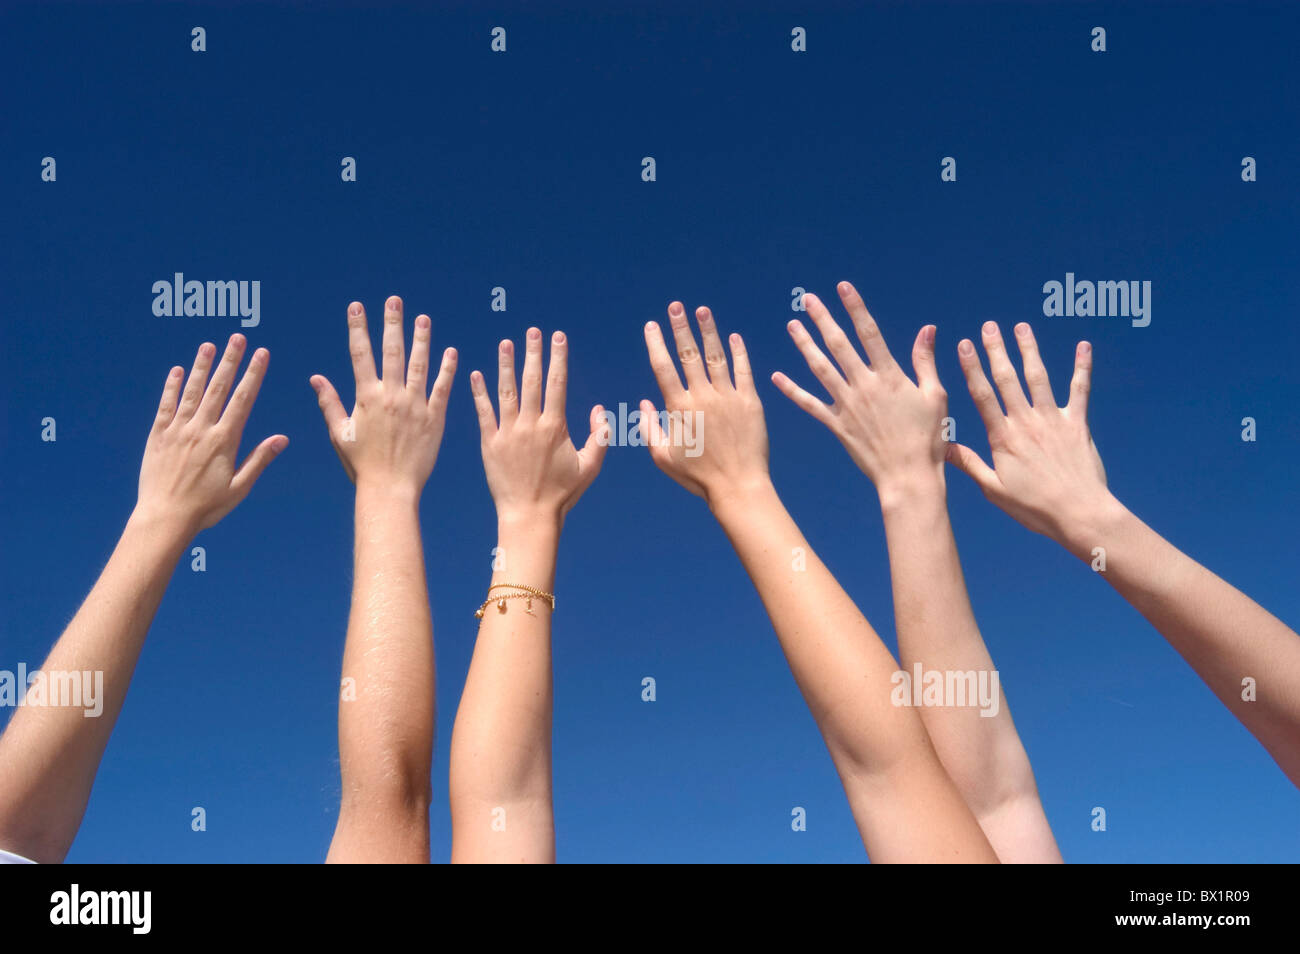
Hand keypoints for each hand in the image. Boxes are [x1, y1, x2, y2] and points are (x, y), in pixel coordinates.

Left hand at [136, 334, 286, 534]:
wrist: (165, 518)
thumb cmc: (206, 507)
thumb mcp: (240, 487)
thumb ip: (259, 459)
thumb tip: (282, 439)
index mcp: (224, 441)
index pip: (242, 399)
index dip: (253, 374)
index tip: (261, 354)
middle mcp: (201, 429)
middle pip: (217, 388)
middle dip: (230, 361)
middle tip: (237, 338)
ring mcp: (177, 430)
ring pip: (191, 391)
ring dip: (201, 366)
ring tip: (209, 345)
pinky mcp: (157, 436)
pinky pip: (165, 406)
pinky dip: (171, 387)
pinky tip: (176, 371)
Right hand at [310, 296, 456, 496]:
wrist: (391, 489)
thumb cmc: (362, 465)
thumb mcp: (340, 434)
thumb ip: (330, 403)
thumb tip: (316, 378)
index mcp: (367, 397)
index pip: (361, 354)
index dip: (358, 328)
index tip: (357, 307)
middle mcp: (392, 396)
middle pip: (392, 352)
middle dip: (392, 323)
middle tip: (395, 301)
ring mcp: (415, 405)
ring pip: (419, 364)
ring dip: (421, 339)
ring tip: (423, 318)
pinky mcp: (435, 418)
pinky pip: (442, 388)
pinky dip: (447, 369)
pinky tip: (451, 352)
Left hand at [469, 328, 607, 522]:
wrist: (529, 516)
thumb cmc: (562, 495)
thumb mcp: (590, 467)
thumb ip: (599, 436)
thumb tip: (599, 408)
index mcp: (555, 427)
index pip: (557, 383)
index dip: (558, 358)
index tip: (558, 337)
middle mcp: (531, 425)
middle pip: (532, 381)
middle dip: (533, 353)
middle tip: (533, 331)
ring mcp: (508, 433)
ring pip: (506, 392)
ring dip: (506, 365)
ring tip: (505, 343)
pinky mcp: (489, 444)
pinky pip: (484, 413)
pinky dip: (479, 392)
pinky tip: (475, 373)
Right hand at [641, 301, 767, 507]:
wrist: (738, 485)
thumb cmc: (698, 476)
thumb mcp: (663, 456)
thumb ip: (649, 427)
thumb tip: (645, 402)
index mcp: (679, 408)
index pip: (663, 368)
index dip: (656, 344)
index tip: (651, 325)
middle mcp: (703, 397)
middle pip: (689, 355)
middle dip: (680, 328)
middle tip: (675, 307)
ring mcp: (728, 397)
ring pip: (716, 356)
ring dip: (708, 331)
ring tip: (702, 311)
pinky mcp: (750, 402)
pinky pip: (743, 371)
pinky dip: (739, 352)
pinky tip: (733, 337)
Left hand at [771, 282, 946, 501]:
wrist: (908, 477)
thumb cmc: (928, 438)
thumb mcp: (934, 395)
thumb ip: (924, 361)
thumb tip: (927, 329)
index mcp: (890, 376)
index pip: (869, 333)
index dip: (855, 307)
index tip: (843, 287)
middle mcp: (864, 386)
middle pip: (839, 345)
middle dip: (822, 319)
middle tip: (807, 299)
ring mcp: (847, 405)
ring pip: (819, 369)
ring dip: (804, 345)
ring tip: (792, 325)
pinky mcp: (836, 425)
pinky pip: (809, 404)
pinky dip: (792, 390)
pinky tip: (776, 376)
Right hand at [947, 321, 1109, 543]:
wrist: (1080, 514)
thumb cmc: (1035, 508)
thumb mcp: (994, 490)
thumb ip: (969, 464)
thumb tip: (942, 446)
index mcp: (1004, 438)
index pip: (983, 396)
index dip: (972, 368)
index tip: (963, 344)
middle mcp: (1027, 423)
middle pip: (1008, 379)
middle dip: (996, 350)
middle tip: (988, 327)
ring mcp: (1053, 421)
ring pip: (1038, 377)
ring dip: (1029, 350)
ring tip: (1021, 327)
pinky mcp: (1077, 424)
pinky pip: (1079, 390)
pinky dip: (1081, 367)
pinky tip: (1083, 347)